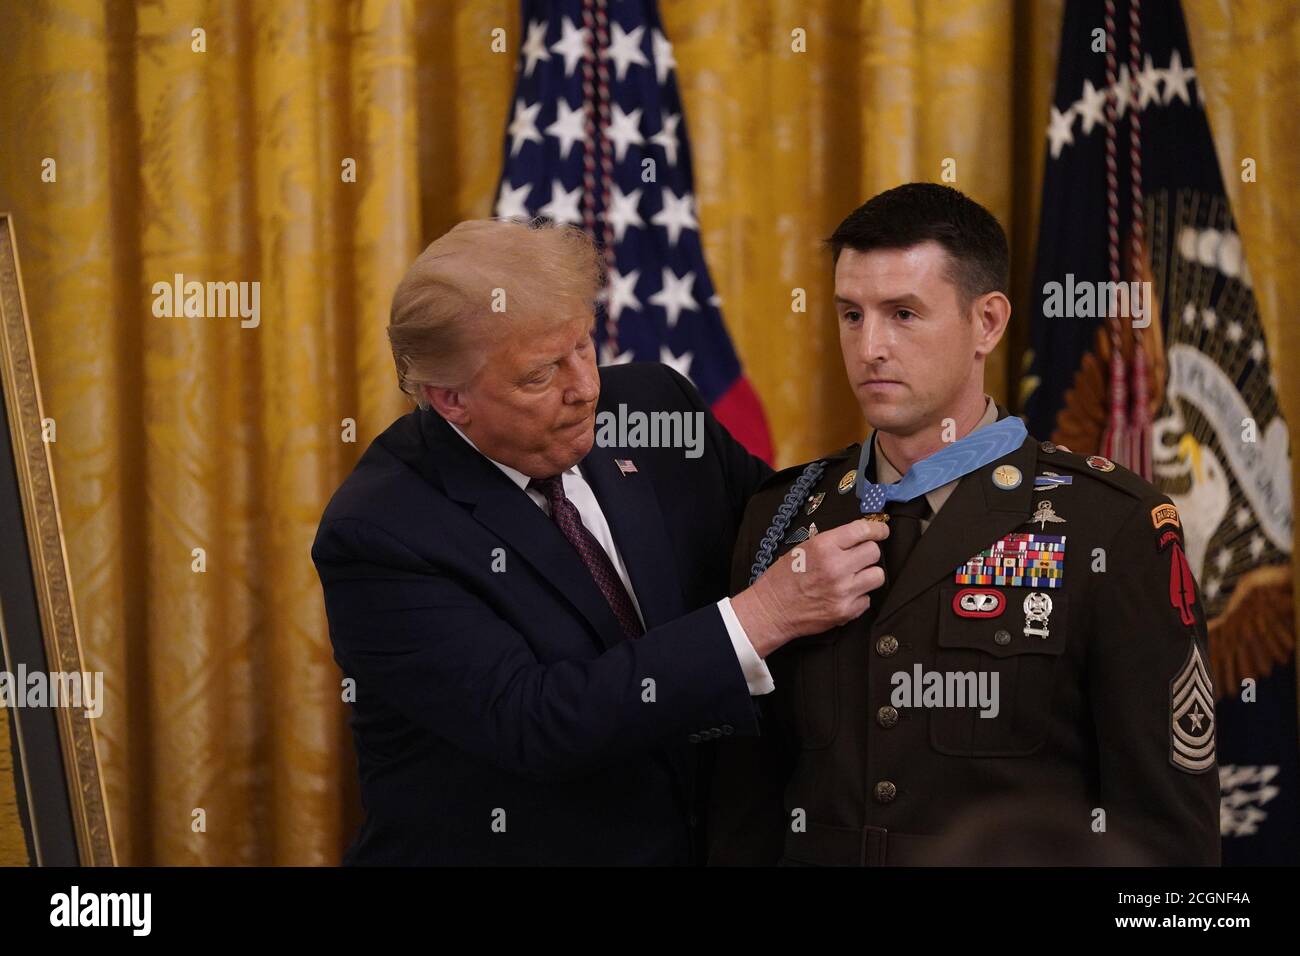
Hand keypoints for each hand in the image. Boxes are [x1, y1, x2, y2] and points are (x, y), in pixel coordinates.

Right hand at [731, 518, 888, 657]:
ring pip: (877, 576)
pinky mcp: (846, 611)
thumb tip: (859, 537)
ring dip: (868, 575)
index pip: (862, 530)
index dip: (877, 529)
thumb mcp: (803, 548)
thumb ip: (832, 542)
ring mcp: (843, 591)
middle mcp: (836, 567)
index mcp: (824, 546)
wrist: (771, 609)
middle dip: (868, 553)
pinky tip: (844, 595)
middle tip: (858, 558)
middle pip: (874, 552)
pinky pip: (867, 599)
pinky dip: (859, 597)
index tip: (881, 531)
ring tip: (854, 577)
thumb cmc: (784, 578)